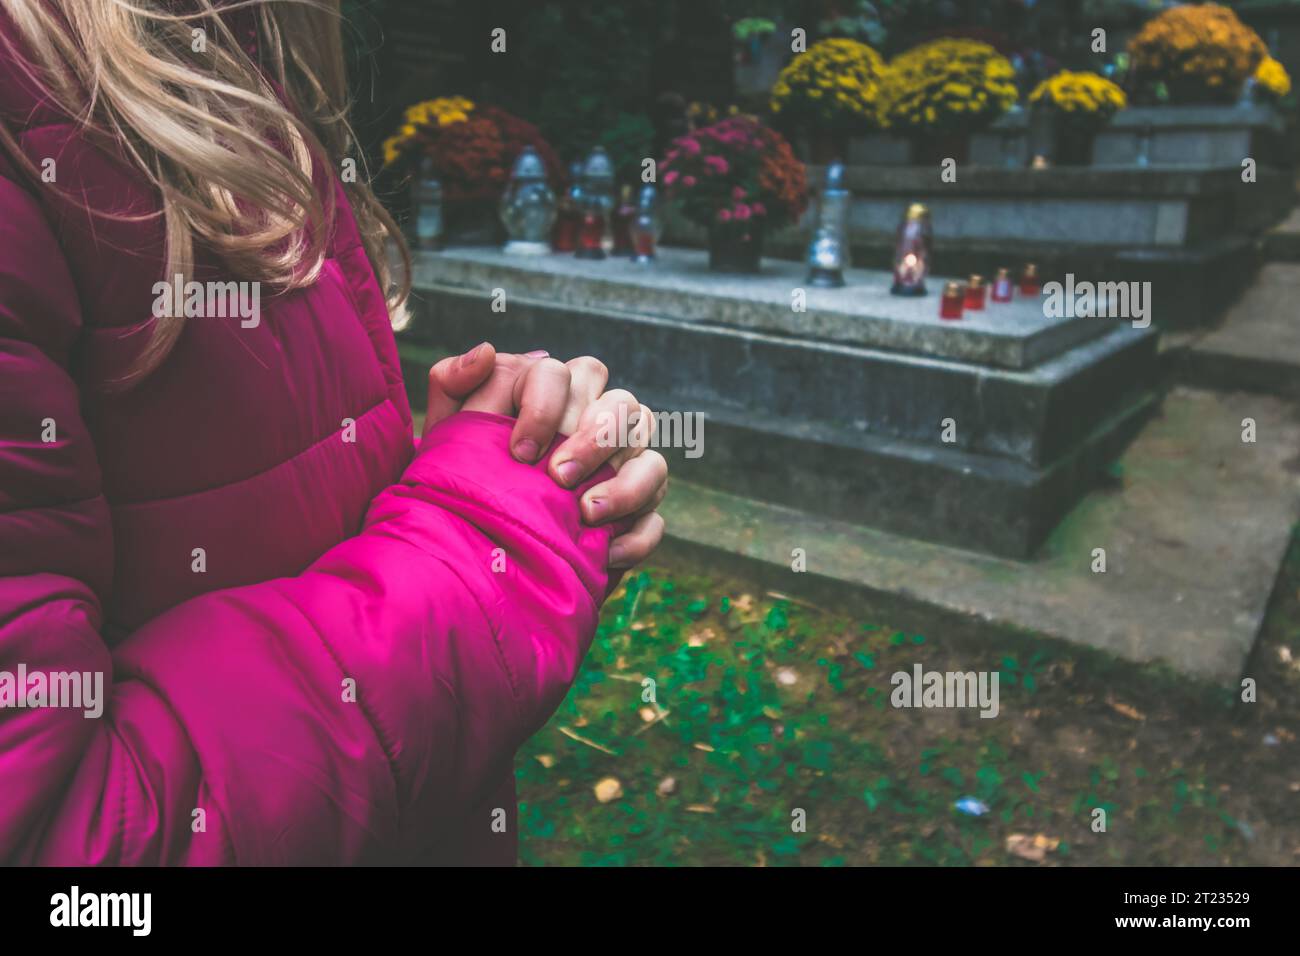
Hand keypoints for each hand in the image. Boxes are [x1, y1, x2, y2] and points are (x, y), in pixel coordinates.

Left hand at [425, 345, 666, 567]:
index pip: (569, 375)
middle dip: (594, 440)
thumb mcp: (448, 431)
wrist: (474, 541)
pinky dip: (637, 535)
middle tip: (559, 476)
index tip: (520, 452)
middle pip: (624, 405)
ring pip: (652, 459)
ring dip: (625, 485)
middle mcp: (600, 421)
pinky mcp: (636, 517)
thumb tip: (485, 352)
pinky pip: (656, 520)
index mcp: (557, 392)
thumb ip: (452, 383)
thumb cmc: (463, 473)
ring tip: (586, 513)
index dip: (548, 408)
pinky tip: (606, 552)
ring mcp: (625, 469)